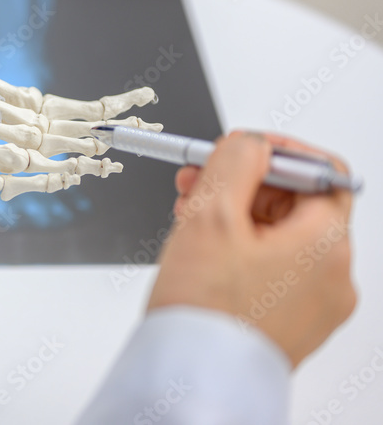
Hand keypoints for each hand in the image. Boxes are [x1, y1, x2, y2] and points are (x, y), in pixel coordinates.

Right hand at [148, 132, 356, 367]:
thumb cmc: (205, 308)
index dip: (275, 152)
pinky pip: (273, 270)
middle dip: (243, 184)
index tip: (236, 149)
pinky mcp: (292, 324)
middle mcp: (334, 276)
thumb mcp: (212, 212)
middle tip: (196, 181)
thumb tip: (251, 143)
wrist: (193, 379)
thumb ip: (236, 160)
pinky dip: (241, 250)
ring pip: (280, 236)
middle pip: (296, 203)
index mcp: (327, 244)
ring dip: (235, 215)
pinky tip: (203, 251)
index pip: (321, 171)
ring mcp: (316, 305)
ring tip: (188, 217)